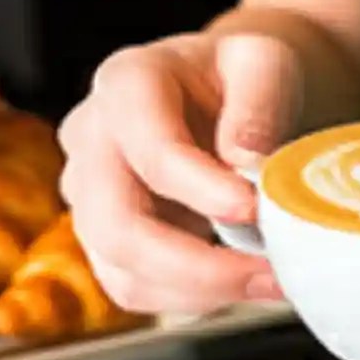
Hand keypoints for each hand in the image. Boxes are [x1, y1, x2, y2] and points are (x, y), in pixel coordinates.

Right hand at [58, 31, 304, 314]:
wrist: (227, 93)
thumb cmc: (240, 76)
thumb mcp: (265, 61)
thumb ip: (259, 101)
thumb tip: (245, 163)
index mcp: (127, 82)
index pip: (150, 149)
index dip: (201, 189)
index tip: (254, 209)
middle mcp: (91, 139)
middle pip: (116, 226)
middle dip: (196, 266)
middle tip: (269, 275)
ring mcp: (90, 195)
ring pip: (123, 272)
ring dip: (201, 292)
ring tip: (269, 281)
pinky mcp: (106, 238)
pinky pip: (137, 289)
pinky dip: (194, 298)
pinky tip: (242, 282)